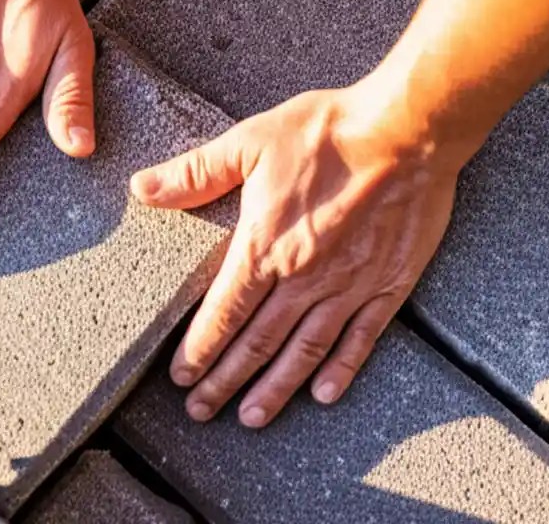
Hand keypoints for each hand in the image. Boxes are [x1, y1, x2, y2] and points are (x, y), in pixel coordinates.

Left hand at [130, 78, 460, 427]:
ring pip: (304, 351)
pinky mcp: (387, 285)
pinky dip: (341, 370)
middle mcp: (304, 277)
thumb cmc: (326, 133)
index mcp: (265, 246)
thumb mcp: (249, 142)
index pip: (224, 313)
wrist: (406, 131)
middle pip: (257, 342)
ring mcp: (348, 286)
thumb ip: (195, 173)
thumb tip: (142, 188)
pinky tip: (323, 394)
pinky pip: (360, 338)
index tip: (182, 378)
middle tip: (202, 411)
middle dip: (225, 381)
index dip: (200, 350)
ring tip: (252, 417)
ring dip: (275, 388)